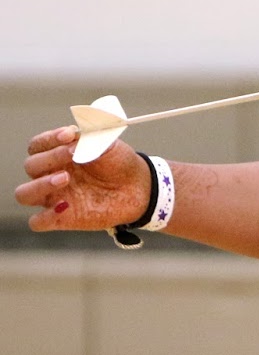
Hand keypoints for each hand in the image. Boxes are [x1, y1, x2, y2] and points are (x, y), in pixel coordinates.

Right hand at [15, 126, 149, 232]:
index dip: (50, 138)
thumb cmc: (118, 163)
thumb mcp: (110, 145)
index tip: (70, 134)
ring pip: (24, 193)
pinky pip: (38, 221)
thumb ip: (93, 137)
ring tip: (65, 178)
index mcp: (57, 153)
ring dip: (39, 185)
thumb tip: (80, 133)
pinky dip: (45, 216)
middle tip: (73, 153)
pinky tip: (65, 206)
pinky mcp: (60, 218)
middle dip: (51, 157)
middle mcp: (50, 174)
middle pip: (31, 166)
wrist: (138, 187)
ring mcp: (53, 196)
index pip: (38, 144)